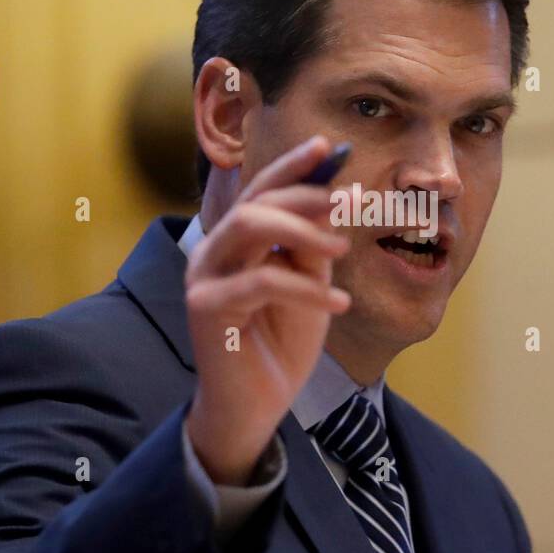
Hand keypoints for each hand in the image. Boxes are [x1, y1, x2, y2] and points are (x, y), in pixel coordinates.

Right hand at [183, 136, 350, 484]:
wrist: (256, 405)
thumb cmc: (278, 343)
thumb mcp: (308, 284)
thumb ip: (314, 245)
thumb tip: (338, 197)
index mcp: (235, 242)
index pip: (260, 191)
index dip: (291, 167)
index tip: (327, 147)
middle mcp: (212, 251)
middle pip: (254, 201)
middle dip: (305, 196)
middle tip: (349, 205)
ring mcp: (203, 277)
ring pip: (248, 226)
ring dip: (301, 229)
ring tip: (342, 248)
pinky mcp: (206, 309)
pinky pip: (260, 281)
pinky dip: (305, 288)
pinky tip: (339, 304)